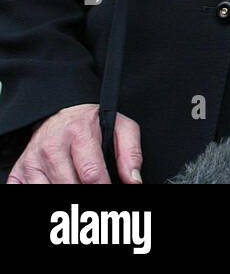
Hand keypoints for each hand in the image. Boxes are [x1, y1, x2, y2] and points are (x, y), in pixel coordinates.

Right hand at [6, 104, 142, 184]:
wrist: (61, 113)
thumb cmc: (93, 123)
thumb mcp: (121, 128)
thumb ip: (131, 154)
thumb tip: (134, 181)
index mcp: (79, 134)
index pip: (91, 175)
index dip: (104, 188)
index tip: (110, 190)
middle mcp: (52, 147)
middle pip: (70, 186)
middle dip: (85, 192)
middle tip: (95, 189)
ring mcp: (33, 160)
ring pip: (48, 191)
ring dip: (65, 193)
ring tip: (77, 184)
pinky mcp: (19, 170)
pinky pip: (28, 192)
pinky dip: (44, 193)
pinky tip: (57, 184)